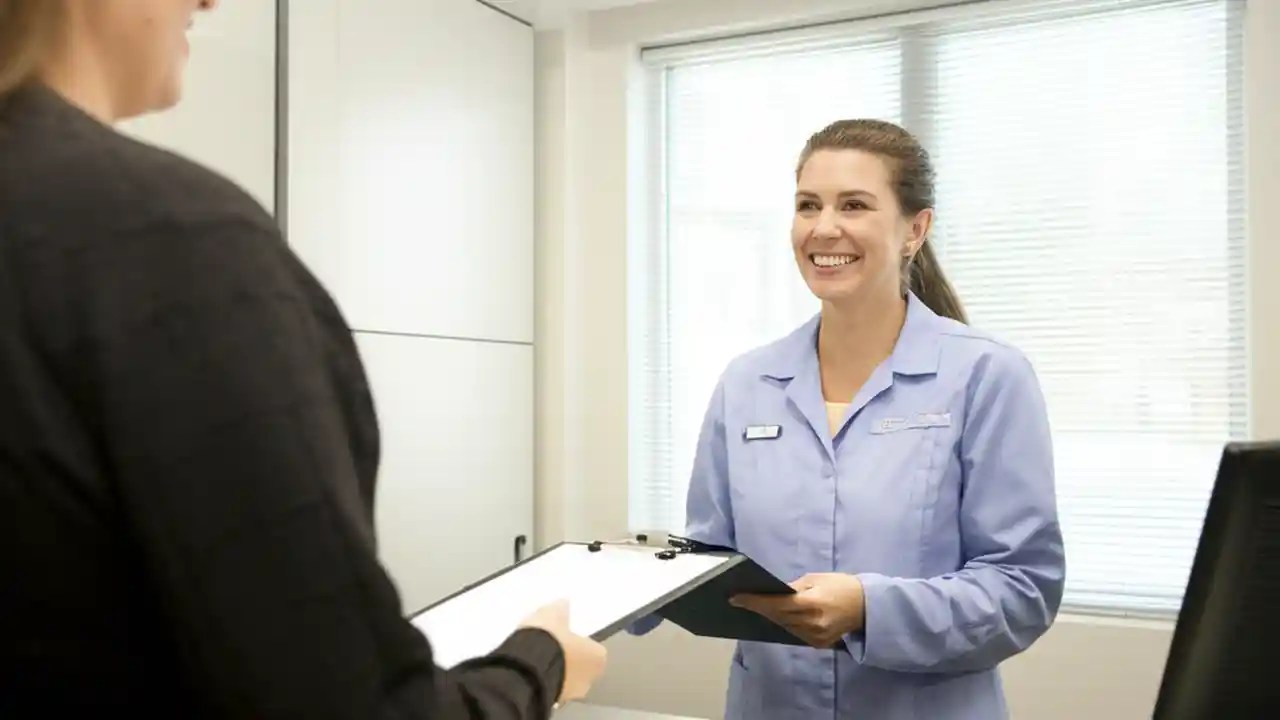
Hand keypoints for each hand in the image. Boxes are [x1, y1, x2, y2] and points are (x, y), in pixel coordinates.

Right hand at [519, 599, 607, 703]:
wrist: (526, 666)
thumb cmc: (548, 640)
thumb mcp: (554, 614)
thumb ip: (561, 609)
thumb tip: (563, 604)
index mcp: (598, 657)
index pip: (594, 648)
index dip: (579, 641)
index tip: (567, 634)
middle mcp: (588, 678)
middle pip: (581, 666)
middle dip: (568, 657)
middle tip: (553, 644)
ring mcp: (570, 692)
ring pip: (566, 678)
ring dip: (556, 668)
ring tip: (538, 654)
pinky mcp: (550, 699)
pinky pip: (549, 685)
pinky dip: (543, 677)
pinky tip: (531, 666)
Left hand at [730, 573, 865, 648]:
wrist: (868, 606)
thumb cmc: (841, 586)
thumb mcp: (816, 579)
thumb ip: (794, 588)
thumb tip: (773, 593)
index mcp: (812, 603)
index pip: (775, 604)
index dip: (753, 602)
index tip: (735, 598)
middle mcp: (812, 623)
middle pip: (777, 617)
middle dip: (759, 608)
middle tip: (741, 600)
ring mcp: (816, 637)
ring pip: (784, 627)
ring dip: (771, 617)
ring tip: (755, 606)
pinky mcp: (819, 644)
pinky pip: (795, 633)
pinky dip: (786, 624)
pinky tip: (777, 616)